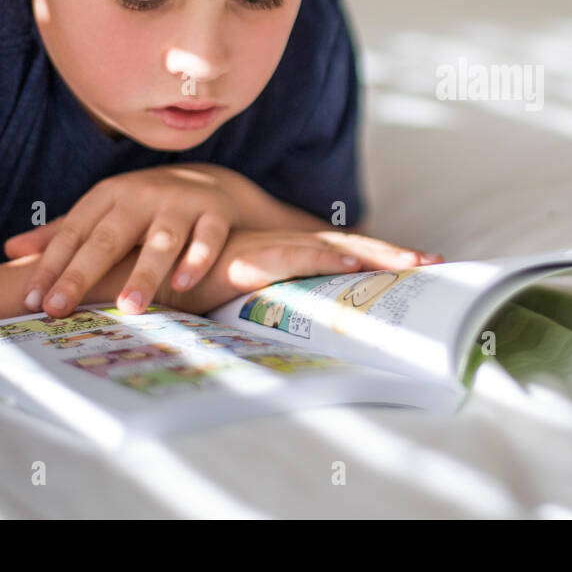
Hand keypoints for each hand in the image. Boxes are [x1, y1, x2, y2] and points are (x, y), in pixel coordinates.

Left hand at [5, 164, 246, 316]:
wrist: (212, 183)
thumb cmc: (147, 207)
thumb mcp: (105, 211)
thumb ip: (62, 232)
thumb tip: (9, 250)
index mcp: (109, 195)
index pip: (74, 232)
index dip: (51, 266)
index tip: (33, 301)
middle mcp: (142, 195)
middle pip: (109, 237)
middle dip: (82, 274)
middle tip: (60, 309)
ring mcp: (181, 203)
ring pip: (161, 240)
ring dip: (145, 273)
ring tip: (129, 308)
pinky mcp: (216, 214)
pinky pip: (207, 238)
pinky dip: (196, 260)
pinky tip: (182, 285)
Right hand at [155, 228, 445, 314]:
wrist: (136, 275)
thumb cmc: (184, 287)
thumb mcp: (237, 296)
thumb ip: (268, 301)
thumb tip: (298, 326)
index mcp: (282, 253)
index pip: (342, 253)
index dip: (381, 258)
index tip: (422, 265)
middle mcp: (280, 246)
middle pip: (349, 246)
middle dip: (393, 253)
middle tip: (435, 261)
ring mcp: (265, 250)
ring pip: (331, 248)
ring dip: (372, 255)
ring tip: (411, 261)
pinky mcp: (245, 263)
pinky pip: (292, 258)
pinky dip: (321, 260)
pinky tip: (348, 262)